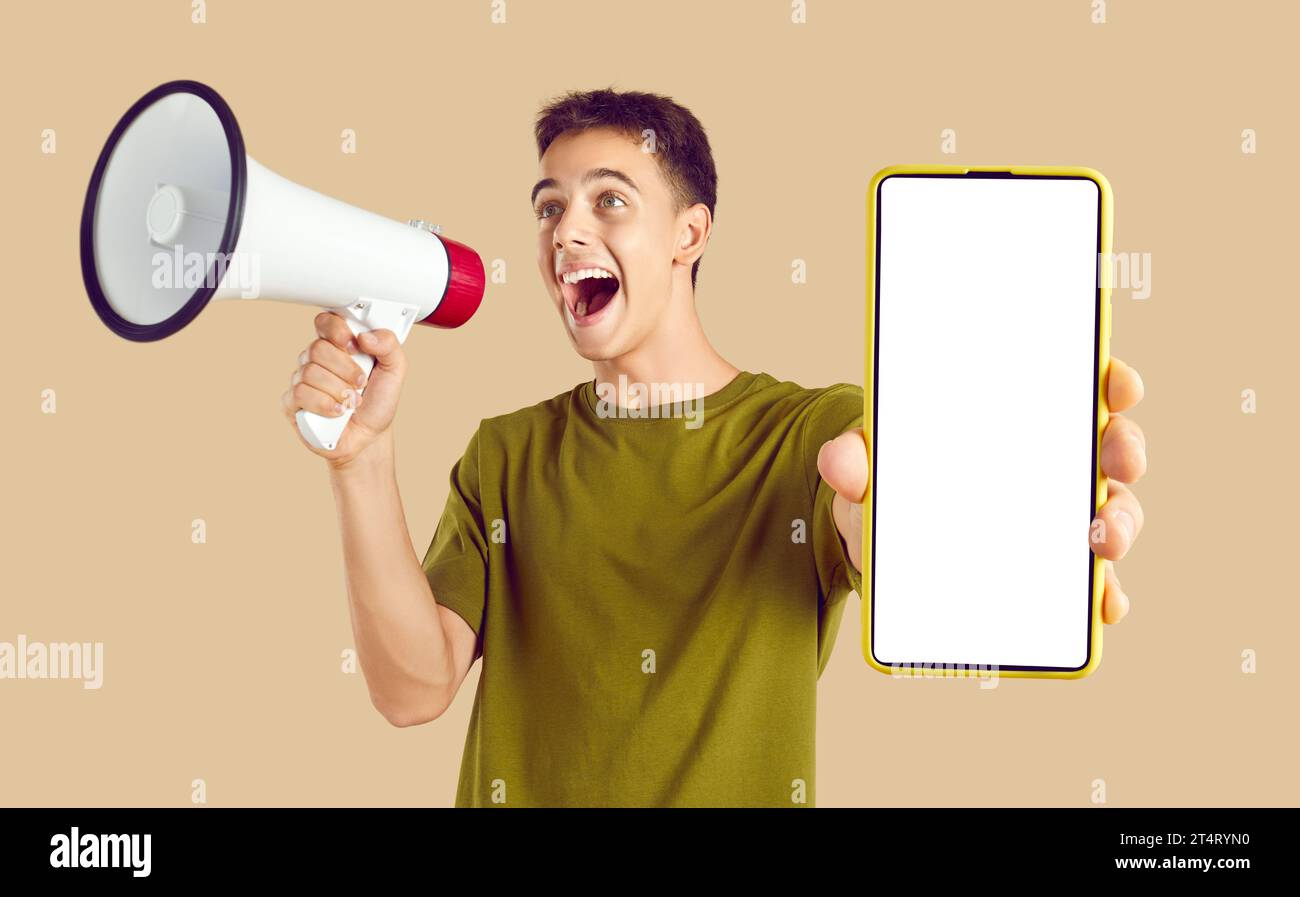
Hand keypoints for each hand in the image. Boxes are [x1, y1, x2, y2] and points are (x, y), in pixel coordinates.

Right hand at [280, 311, 408, 467]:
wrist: (369, 437)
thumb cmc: (377, 402)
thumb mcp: (395, 370)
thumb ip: (389, 345)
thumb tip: (365, 336)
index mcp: (338, 346)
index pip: (325, 322)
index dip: (336, 330)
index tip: (353, 345)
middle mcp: (316, 360)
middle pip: (318, 348)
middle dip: (346, 369)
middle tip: (361, 384)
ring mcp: (301, 380)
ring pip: (309, 372)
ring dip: (339, 390)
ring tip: (352, 402)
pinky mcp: (291, 403)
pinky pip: (300, 394)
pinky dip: (325, 404)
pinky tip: (338, 412)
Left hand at [817, 356, 1146, 625]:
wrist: (881, 544)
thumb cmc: (889, 487)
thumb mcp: (866, 469)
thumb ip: (853, 461)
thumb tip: (839, 460)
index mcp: (1019, 419)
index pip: (1081, 386)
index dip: (1108, 381)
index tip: (1114, 385)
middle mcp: (1054, 463)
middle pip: (1111, 447)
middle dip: (1124, 450)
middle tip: (1115, 461)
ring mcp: (1061, 517)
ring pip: (1113, 512)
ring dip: (1120, 524)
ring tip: (1103, 540)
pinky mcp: (1055, 572)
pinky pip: (1092, 583)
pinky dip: (1104, 594)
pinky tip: (1102, 604)